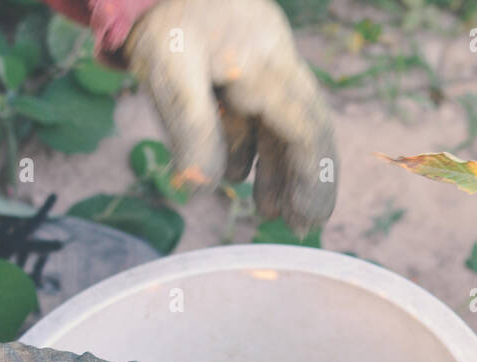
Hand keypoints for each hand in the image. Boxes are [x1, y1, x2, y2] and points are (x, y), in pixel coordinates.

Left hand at [124, 0, 336, 232]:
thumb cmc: (162, 17)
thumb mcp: (169, 69)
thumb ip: (191, 125)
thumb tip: (205, 184)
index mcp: (268, 67)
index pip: (307, 131)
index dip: (314, 178)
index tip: (309, 218)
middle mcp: (276, 67)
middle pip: (307, 131)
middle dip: (307, 180)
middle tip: (300, 225)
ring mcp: (262, 66)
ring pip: (283, 126)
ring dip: (279, 171)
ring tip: (268, 211)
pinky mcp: (244, 68)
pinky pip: (260, 115)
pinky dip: (255, 149)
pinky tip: (238, 173)